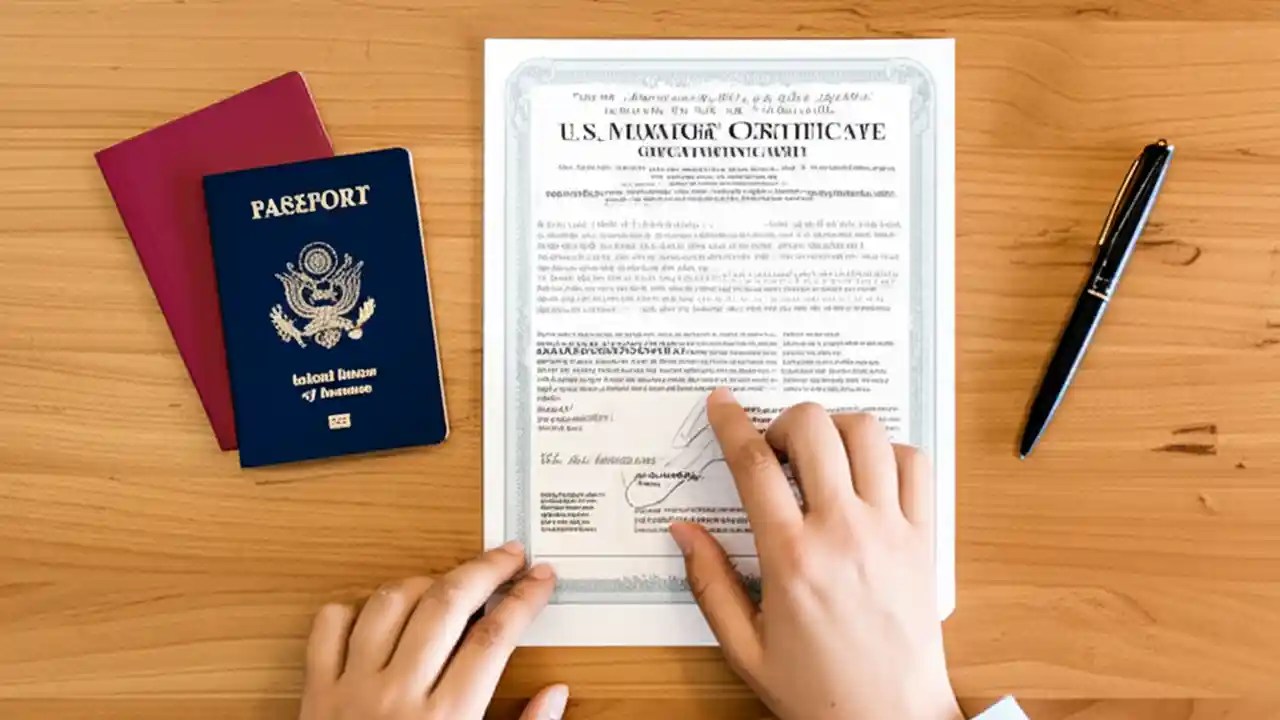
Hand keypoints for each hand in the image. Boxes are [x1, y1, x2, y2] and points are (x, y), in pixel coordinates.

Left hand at [299, 542, 567, 719]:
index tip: (541, 580)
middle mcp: (398, 696)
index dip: (524, 599)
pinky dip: (354, 608)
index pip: (495, 636)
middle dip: (485, 569)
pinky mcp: (315, 693)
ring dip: (424, 581)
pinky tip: (381, 612)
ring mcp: (351, 689)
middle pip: (447, 603)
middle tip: (508, 556)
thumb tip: (557, 694)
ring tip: (449, 582)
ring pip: (389, 602)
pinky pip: (328, 627)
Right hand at [669, 388, 961, 719]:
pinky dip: (888, 451)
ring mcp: (889, 529)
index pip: (754, 463)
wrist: (891, 719)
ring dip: (835, 429)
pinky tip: (866, 474)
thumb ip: (709, 583)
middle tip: (774, 450)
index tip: (721, 404)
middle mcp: (843, 532)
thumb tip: (682, 531)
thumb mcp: (743, 647)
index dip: (731, 422)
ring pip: (867, 432)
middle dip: (784, 421)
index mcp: (791, 558)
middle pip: (813, 427)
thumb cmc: (818, 689)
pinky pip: (914, 463)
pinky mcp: (923, 537)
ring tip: (820, 456)